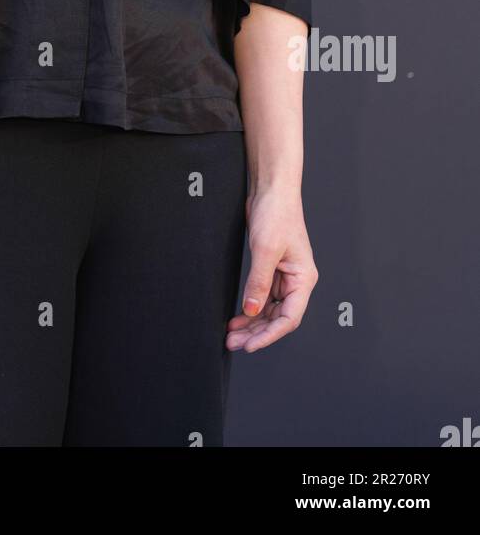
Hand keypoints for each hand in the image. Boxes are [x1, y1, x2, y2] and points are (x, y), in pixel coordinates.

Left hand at [226, 186, 317, 352]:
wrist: (270, 189)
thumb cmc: (277, 213)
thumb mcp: (265, 250)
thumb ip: (259, 282)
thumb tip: (250, 310)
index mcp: (303, 279)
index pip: (289, 318)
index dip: (269, 335)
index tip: (250, 345)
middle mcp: (296, 281)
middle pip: (278, 318)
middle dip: (256, 333)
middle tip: (234, 344)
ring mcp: (284, 276)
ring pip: (269, 310)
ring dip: (251, 324)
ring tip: (231, 336)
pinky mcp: (271, 269)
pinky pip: (262, 297)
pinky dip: (250, 308)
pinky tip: (237, 318)